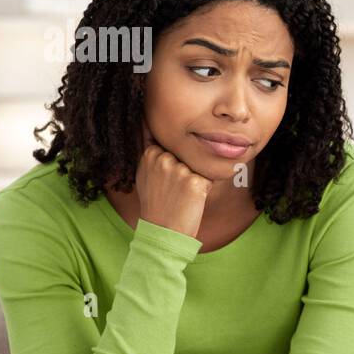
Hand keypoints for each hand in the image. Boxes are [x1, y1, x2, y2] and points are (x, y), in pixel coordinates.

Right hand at [136, 121, 211, 239]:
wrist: (163, 230)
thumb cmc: (156, 202)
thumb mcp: (145, 173)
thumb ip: (150, 149)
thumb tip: (148, 123)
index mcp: (149, 154)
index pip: (173, 145)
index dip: (176, 163)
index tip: (168, 180)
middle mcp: (162, 158)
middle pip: (187, 154)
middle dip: (187, 169)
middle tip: (175, 190)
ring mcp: (178, 169)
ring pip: (198, 165)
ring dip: (196, 178)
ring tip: (182, 195)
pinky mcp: (194, 180)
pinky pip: (208, 177)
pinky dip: (205, 188)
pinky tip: (192, 199)